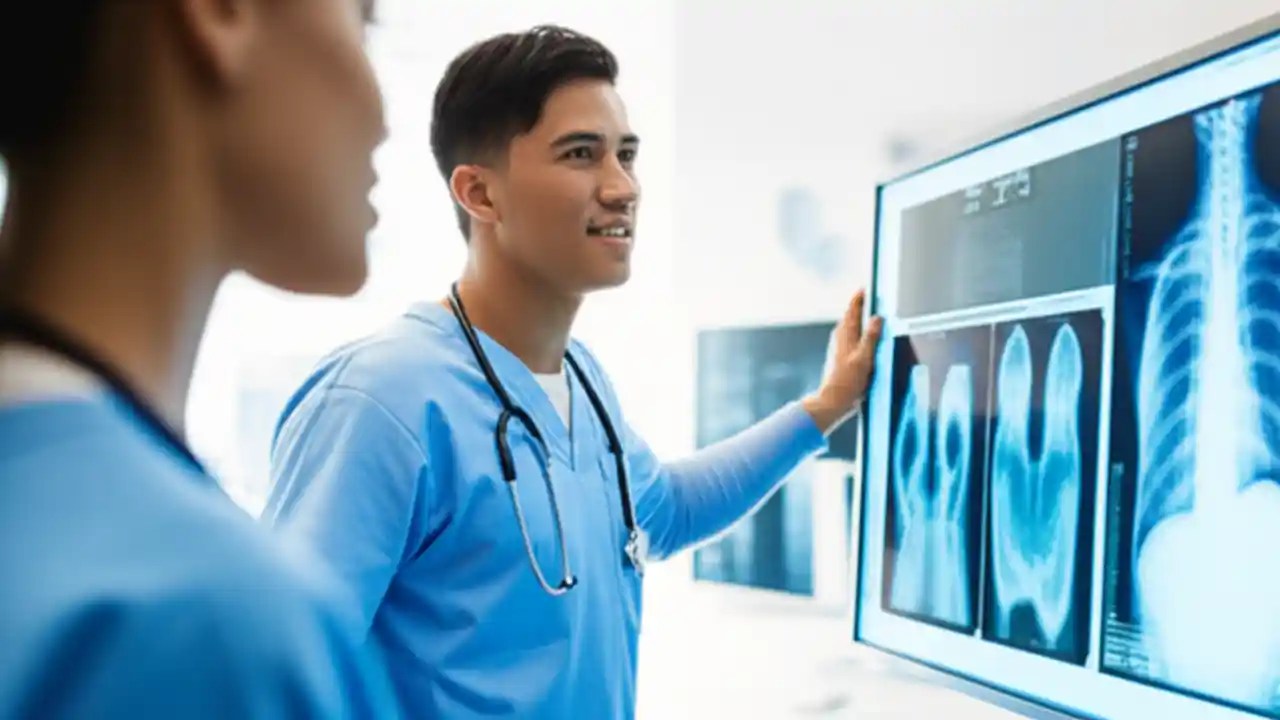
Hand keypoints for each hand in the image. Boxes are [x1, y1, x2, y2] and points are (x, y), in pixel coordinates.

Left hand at [803, 289, 882, 433]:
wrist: (834, 399)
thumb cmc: (848, 381)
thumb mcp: (864, 358)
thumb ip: (870, 337)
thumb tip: (876, 318)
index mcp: (846, 334)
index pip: (852, 309)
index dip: (859, 298)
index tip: (867, 287)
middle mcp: (841, 337)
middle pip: (851, 316)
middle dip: (861, 306)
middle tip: (872, 297)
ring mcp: (840, 346)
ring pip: (851, 327)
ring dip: (860, 318)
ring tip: (872, 313)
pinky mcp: (842, 356)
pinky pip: (852, 337)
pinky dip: (860, 331)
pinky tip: (867, 337)